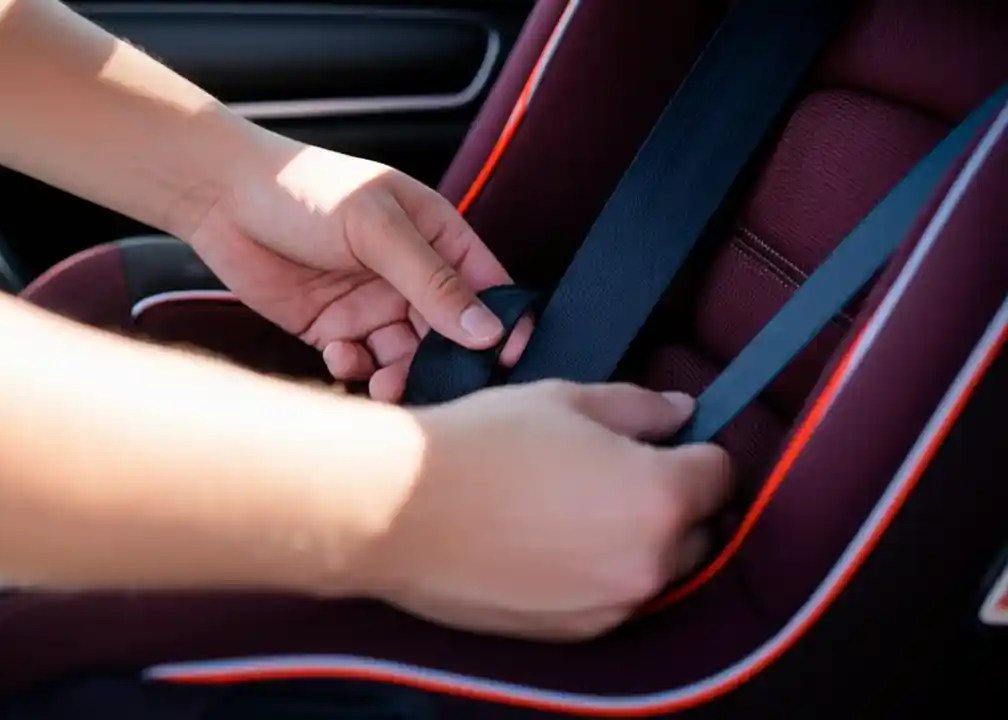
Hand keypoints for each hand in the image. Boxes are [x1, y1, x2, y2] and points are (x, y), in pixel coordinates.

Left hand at [183, 129, 530, 401]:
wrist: (222, 198)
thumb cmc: (304, 190)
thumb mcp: (377, 229)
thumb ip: (433, 281)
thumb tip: (487, 329)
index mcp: (436, 236)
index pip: (487, 287)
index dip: (501, 324)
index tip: (505, 360)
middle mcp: (409, 274)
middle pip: (448, 334)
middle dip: (444, 363)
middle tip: (433, 384)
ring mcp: (371, 303)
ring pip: (406, 356)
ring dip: (399, 375)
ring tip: (384, 383)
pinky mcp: (332, 328)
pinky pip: (360, 362)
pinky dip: (356, 368)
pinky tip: (338, 354)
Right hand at [342, 382, 732, 640]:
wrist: (399, 509)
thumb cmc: (480, 445)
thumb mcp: (565, 400)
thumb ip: (639, 408)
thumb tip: (680, 413)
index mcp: (660, 496)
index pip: (721, 473)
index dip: (695, 450)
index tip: (667, 443)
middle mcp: (650, 561)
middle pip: (698, 531)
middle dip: (672, 501)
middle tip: (616, 473)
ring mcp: (612, 606)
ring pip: (655, 570)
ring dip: (635, 541)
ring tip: (574, 510)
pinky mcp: (574, 632)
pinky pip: (611, 600)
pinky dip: (596, 574)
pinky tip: (548, 544)